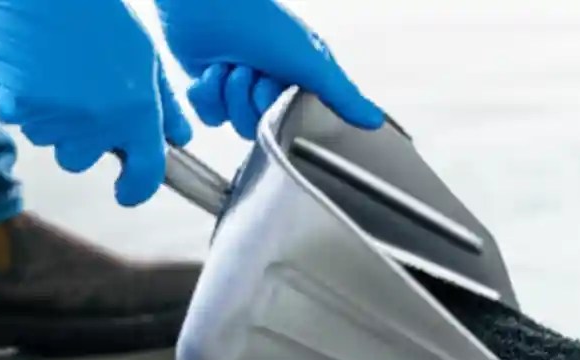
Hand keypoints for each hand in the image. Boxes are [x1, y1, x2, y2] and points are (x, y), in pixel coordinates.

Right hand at [0, 0, 191, 206]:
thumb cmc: (103, 17)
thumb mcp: (148, 59)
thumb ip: (164, 105)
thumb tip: (180, 139)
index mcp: (137, 114)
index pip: (145, 173)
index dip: (135, 189)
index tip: (126, 192)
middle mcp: (98, 124)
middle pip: (80, 160)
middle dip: (79, 139)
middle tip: (78, 98)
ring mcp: (56, 117)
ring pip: (48, 139)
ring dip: (50, 119)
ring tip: (55, 75)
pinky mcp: (18, 104)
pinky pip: (18, 118)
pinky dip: (20, 101)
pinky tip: (30, 70)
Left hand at [153, 0, 383, 140]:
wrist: (204, 1)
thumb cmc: (260, 19)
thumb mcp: (311, 62)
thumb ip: (343, 97)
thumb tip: (375, 121)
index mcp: (299, 80)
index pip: (296, 122)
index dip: (280, 105)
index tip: (277, 80)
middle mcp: (271, 86)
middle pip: (263, 126)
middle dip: (252, 97)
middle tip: (251, 68)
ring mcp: (239, 88)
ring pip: (234, 122)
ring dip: (229, 92)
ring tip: (230, 63)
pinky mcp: (210, 88)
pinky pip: (209, 116)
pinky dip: (207, 94)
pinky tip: (210, 69)